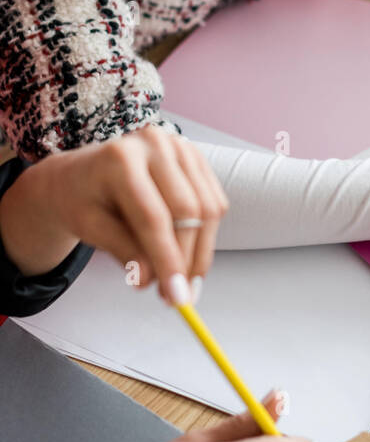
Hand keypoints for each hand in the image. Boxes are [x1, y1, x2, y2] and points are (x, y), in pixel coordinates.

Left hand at [0, 126, 228, 303]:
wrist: (83, 174)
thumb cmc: (82, 201)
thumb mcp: (89, 228)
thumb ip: (121, 251)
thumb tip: (148, 280)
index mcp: (120, 158)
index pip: (153, 216)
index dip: (167, 259)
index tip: (176, 297)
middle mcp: (155, 143)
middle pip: (187, 211)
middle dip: (187, 260)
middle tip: (180, 298)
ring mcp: (180, 145)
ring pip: (209, 209)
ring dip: (201, 252)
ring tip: (185, 281)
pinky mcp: (196, 157)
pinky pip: (215, 202)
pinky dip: (207, 235)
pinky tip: (188, 253)